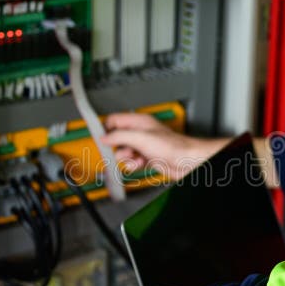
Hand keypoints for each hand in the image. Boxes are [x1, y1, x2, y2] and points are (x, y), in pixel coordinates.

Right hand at [102, 113, 226, 180]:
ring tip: (135, 158)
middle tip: (122, 150)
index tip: (99, 137)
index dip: (106, 128)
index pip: (114, 120)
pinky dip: (133, 165)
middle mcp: (140, 132)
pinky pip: (131, 161)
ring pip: (123, 152)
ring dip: (126, 158)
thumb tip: (104, 137)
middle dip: (117, 147)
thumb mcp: (140, 137)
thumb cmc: (172, 145)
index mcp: (138, 121)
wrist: (185, 161)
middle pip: (117, 138)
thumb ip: (119, 136)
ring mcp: (143, 145)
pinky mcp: (146, 158)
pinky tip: (140, 164)